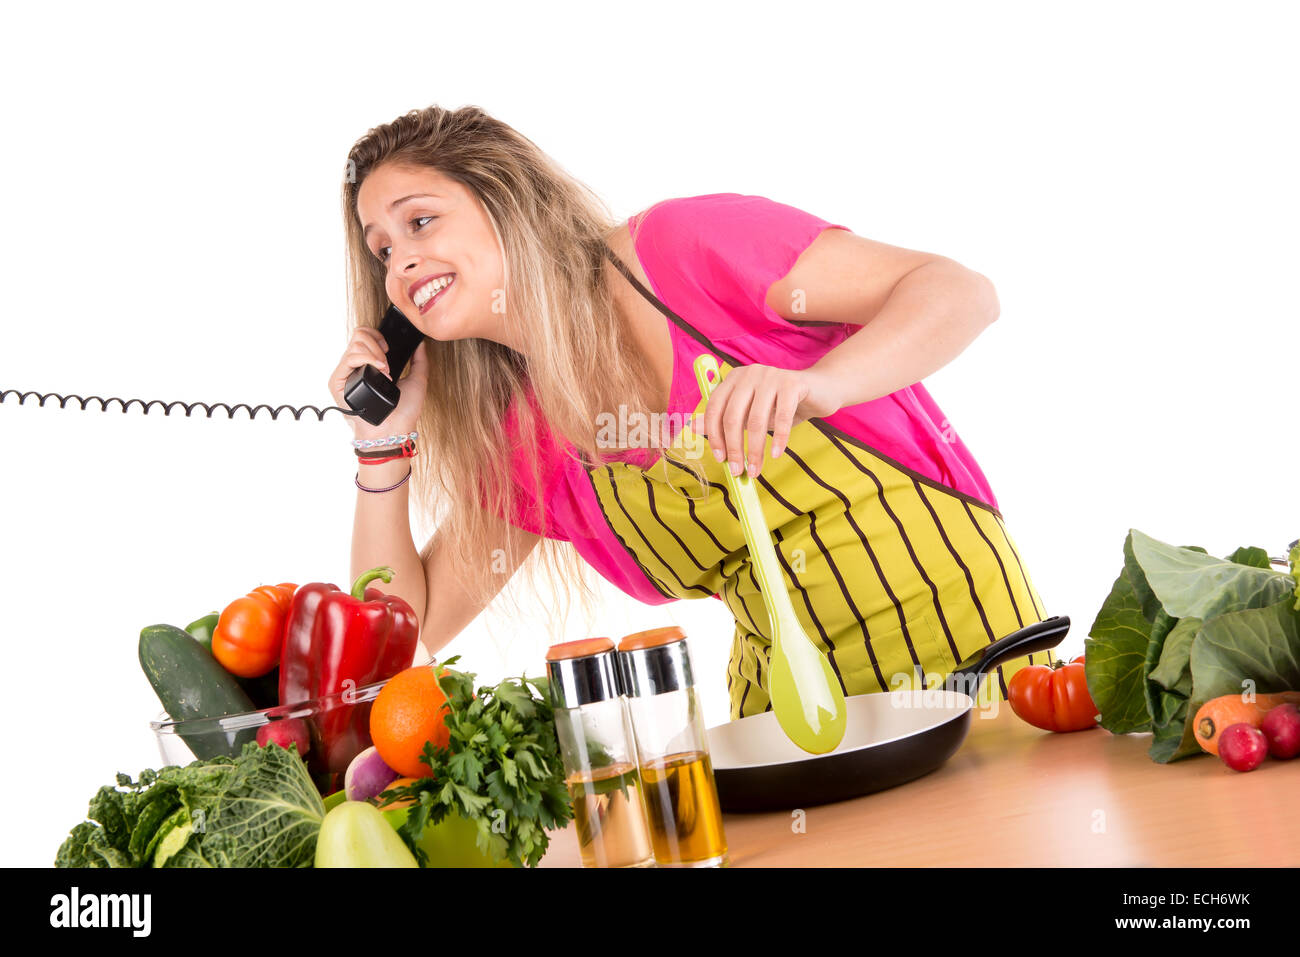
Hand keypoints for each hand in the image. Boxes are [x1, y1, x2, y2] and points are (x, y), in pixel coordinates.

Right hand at [328, 326, 430, 440]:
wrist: (394, 431)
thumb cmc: (404, 412)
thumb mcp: (417, 381)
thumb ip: (420, 361)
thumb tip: (420, 344)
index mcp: (370, 365)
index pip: (365, 336)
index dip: (378, 336)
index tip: (389, 348)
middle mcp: (356, 367)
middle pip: (359, 335)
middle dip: (377, 343)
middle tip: (387, 362)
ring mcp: (347, 373)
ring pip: (355, 344)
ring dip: (374, 353)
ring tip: (384, 371)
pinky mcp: (337, 381)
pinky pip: (349, 358)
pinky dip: (366, 359)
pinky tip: (379, 369)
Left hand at [700, 364, 844, 478]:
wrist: (821, 391)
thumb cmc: (781, 406)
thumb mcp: (750, 414)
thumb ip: (723, 419)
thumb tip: (692, 427)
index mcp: (733, 378)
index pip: (714, 408)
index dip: (714, 436)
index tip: (720, 460)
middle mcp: (749, 374)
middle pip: (733, 416)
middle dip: (734, 448)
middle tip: (738, 471)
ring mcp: (771, 376)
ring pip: (756, 420)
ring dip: (755, 450)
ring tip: (755, 469)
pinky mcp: (793, 383)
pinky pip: (782, 416)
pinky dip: (779, 439)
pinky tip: (776, 455)